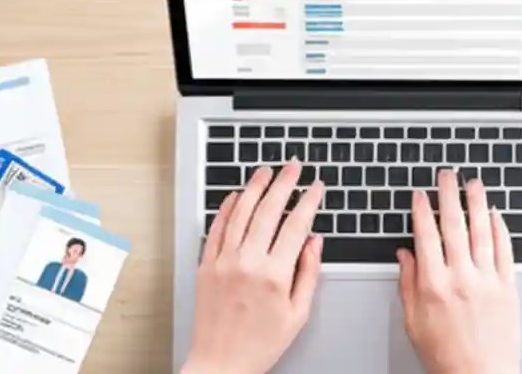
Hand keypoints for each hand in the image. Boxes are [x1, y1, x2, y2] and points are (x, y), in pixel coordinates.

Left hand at [182, 161, 324, 373]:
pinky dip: (227, 209)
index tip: (316, 188)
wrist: (221, 363)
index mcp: (274, 275)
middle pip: (268, 211)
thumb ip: (308, 272)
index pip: (296, 225)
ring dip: (255, 188)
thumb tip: (314, 241)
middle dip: (284, 183)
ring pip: (240, 213)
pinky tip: (236, 196)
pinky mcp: (206, 267)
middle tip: (293, 167)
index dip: (308, 201)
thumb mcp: (298, 313)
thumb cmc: (260, 343)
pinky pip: (216, 229)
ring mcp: (223, 262)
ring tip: (265, 171)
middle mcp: (247, 263)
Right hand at [397, 170, 521, 373]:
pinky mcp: (508, 287)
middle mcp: (460, 277)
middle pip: (454, 225)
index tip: (420, 194)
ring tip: (474, 184)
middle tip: (447, 175)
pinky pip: (505, 250)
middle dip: (449, 195)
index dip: (422, 210)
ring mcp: (487, 280)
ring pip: (482, 231)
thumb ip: (408, 283)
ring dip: (476, 203)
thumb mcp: (413, 321)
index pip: (426, 235)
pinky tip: (496, 215)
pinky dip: (500, 229)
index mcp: (433, 284)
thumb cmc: (446, 355)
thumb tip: (405, 254)